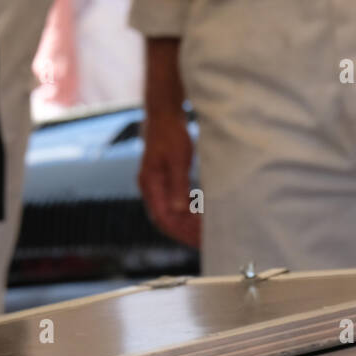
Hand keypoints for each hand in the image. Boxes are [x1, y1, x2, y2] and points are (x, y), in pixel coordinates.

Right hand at [137, 107, 198, 247]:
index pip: (164, 218)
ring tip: (205, 232)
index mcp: (150, 185)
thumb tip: (179, 211)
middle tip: (205, 241)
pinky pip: (174, 204)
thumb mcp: (177, 160)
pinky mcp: (164, 182)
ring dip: (186, 224)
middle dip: (185, 232)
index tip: (198, 240)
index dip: (181, 232)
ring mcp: (156, 187)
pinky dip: (187, 213)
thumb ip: (178, 186)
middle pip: (167, 220)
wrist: (164, 115)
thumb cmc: (169, 134)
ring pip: (171, 214)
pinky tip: (200, 216)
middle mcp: (150, 189)